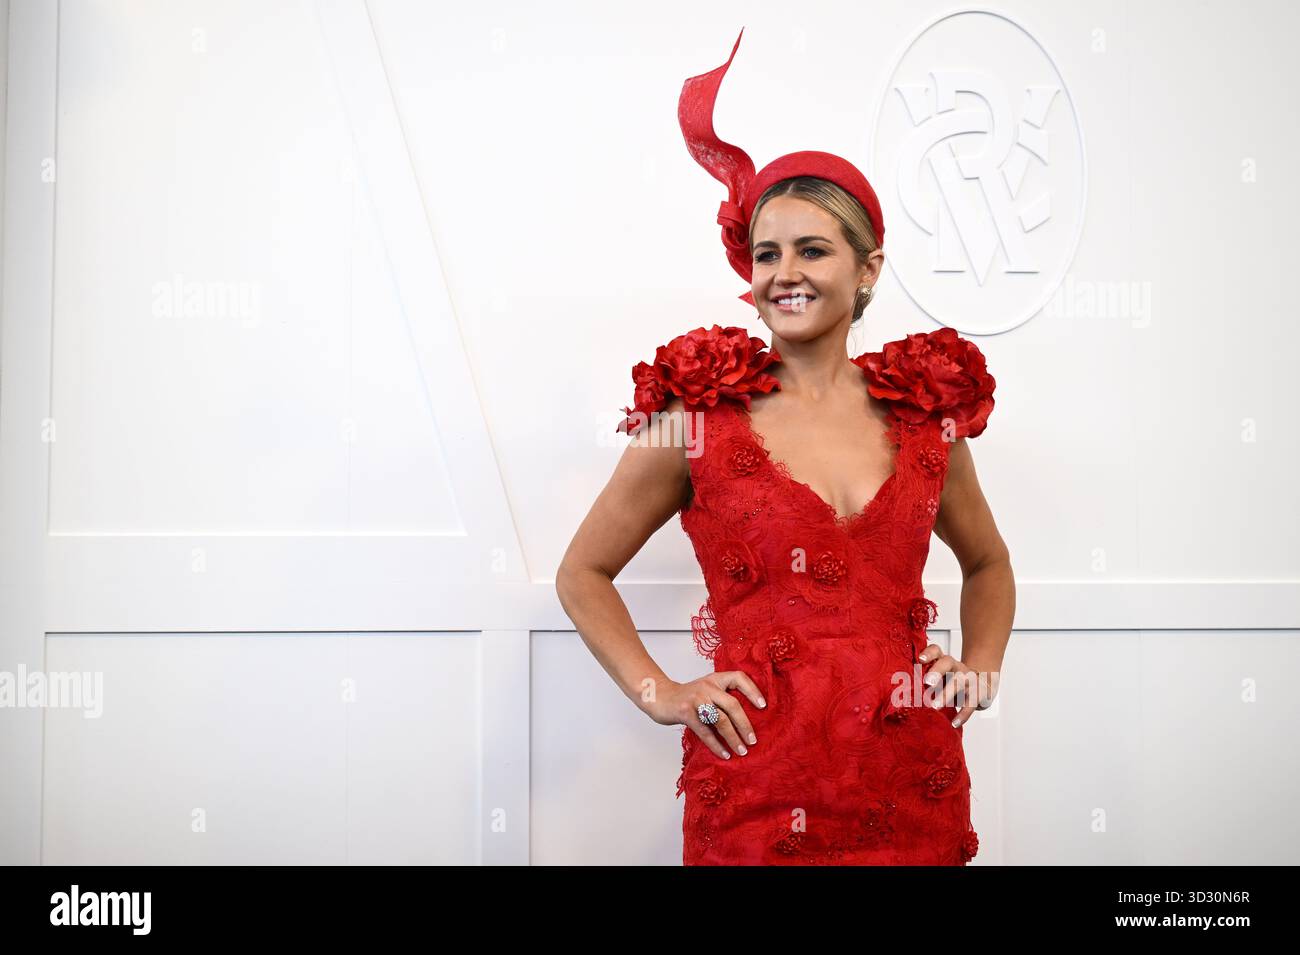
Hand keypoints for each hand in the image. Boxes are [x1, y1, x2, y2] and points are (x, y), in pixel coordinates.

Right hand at [643, 672, 765, 759]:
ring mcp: (696, 699)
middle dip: (745, 724)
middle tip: (753, 740)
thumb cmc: (687, 697)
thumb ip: (721, 697)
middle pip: (732, 705)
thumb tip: (747, 719)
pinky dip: (716, 745)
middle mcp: (707, 686)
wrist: (659, 697)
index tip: (763, 706)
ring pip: (720, 720)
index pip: (738, 678)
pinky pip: (705, 732)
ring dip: (733, 738)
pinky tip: (724, 754)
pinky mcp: (686, 712)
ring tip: (742, 750)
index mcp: (715, 679)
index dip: (752, 690)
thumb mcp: (705, 690)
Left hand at [917, 645, 998, 727]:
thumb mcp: (941, 676)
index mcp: (944, 661)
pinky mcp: (978, 694)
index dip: (928, 653)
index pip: (936, 651)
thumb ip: (925, 679)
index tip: (920, 659)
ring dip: (946, 694)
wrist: (982, 684)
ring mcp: (968, 679)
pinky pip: (970, 704)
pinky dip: (962, 715)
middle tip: (927, 682)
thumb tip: (902, 689)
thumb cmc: (953, 680)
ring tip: (935, 706)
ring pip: (958, 683)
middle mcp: (956, 667)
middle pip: (947, 663)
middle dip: (937, 671)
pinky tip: (954, 723)